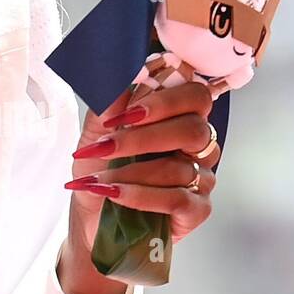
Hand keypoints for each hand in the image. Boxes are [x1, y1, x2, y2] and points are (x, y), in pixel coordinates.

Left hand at [65, 80, 220, 262]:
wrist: (91, 217)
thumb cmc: (99, 170)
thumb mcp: (94, 134)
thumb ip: (109, 106)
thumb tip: (121, 76)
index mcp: (177, 118)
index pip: (196, 96)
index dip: (163, 100)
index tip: (124, 113)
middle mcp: (198, 146)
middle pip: (194, 129)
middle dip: (143, 138)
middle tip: (105, 146)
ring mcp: (202, 178)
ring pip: (180, 168)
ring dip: (130, 172)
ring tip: (97, 179)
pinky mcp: (198, 210)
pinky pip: (179, 199)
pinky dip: (141, 196)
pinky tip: (115, 194)